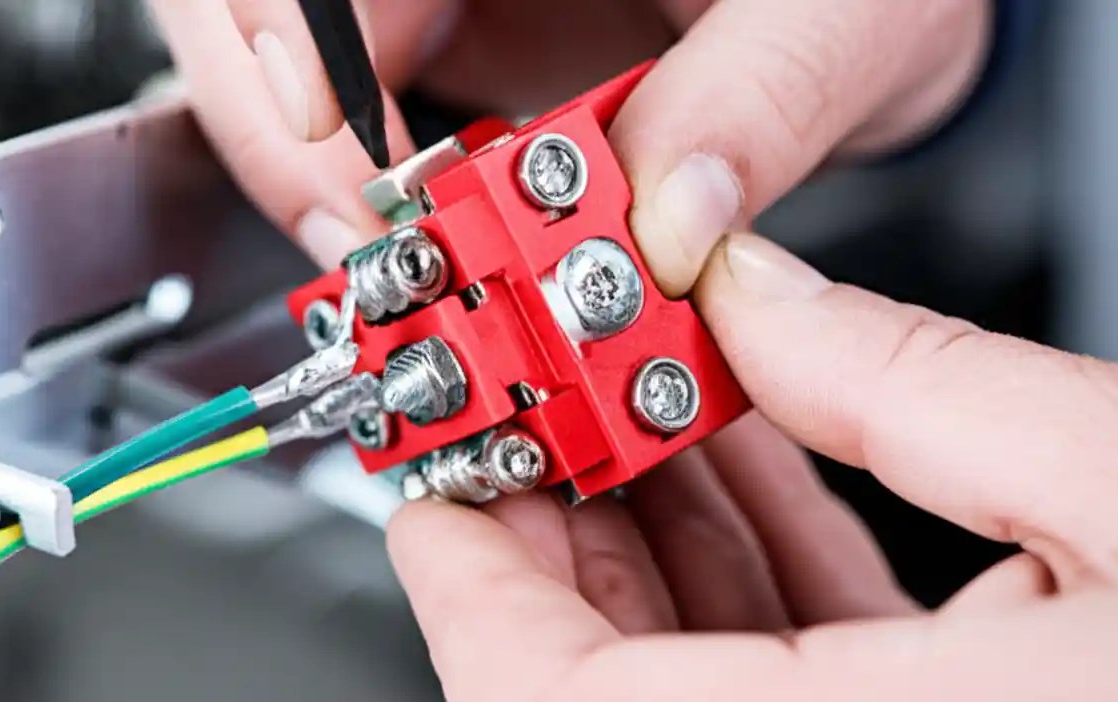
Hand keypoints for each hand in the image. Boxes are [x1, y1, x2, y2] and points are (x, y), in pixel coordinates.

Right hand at [147, 0, 989, 281]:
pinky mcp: (451, 54)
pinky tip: (443, 243)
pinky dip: (386, 208)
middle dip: (288, 133)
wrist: (857, 3)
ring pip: (291, 80)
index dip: (287, 31)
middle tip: (368, 238)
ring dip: (330, 184)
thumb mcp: (850, 12)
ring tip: (419, 258)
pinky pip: (361, 134)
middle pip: (260, 15)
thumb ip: (759, 103)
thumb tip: (667, 224)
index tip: (337, 136)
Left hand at [388, 234, 1117, 701]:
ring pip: (685, 695)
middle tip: (548, 410)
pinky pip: (783, 699)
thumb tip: (757, 288)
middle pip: (597, 698)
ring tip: (647, 410)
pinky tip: (754, 477)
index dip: (469, 575)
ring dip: (654, 550)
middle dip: (559, 542)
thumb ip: (907, 377)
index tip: (448, 470)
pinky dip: (749, 594)